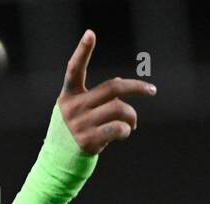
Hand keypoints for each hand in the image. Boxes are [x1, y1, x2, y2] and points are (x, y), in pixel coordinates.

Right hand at [58, 30, 156, 154]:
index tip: (90, 33)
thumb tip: (124, 84)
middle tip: (151, 91)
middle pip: (112, 88)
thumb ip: (97, 97)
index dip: (82, 51)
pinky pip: (117, 128)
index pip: (74, 70)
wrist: (57, 163)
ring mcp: (78, 125)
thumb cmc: (74, 133)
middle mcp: (71, 108)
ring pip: (119, 109)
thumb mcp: (78, 111)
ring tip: (132, 123)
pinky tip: (125, 132)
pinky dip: (126, 129)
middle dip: (137, 88)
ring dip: (132, 116)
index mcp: (68, 96)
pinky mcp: (87, 141)